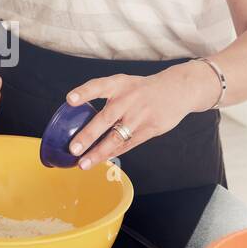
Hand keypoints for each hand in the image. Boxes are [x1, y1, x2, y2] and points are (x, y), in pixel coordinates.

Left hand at [65, 66, 214, 168]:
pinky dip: (112, 154)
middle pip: (106, 118)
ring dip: (98, 153)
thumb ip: (105, 96)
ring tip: (83, 163)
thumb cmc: (141, 89)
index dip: (84, 93)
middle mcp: (128, 99)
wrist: (177, 90)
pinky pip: (127, 145)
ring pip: (116, 138)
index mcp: (119, 84)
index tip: (69, 100)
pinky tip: (99, 161)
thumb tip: (78, 115)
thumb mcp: (124, 83)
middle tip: (73, 148)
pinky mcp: (149, 130)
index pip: (98, 86)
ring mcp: (139, 116)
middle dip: (88, 135)